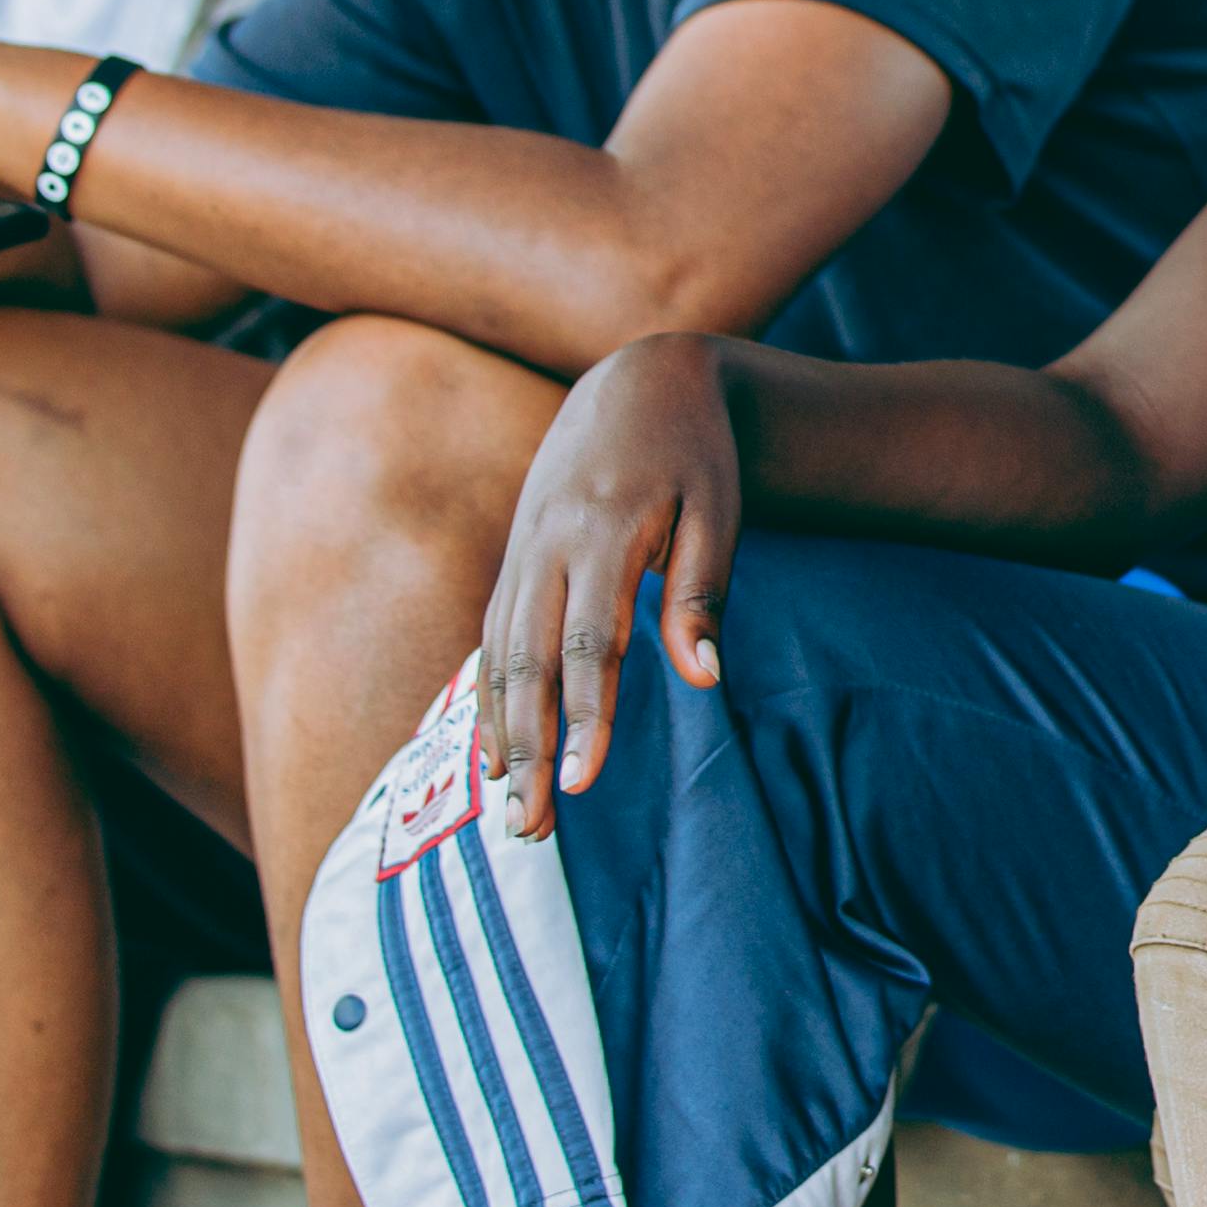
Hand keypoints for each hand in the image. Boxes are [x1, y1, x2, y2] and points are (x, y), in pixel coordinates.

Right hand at [476, 333, 740, 834]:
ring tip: (512, 812)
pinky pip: (491, 640)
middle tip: (531, 827)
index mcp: (604, 531)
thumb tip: (704, 680)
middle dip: (528, 748)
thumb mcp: (718, 508)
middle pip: (530, 664)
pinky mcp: (514, 559)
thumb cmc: (696, 451)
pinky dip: (488, 699)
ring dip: (501, 738)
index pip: (589, 642)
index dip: (583, 715)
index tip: (582, 783)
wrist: (639, 380)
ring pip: (500, 658)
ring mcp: (522, 553)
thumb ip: (704, 591)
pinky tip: (494, 754)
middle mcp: (548, 546)